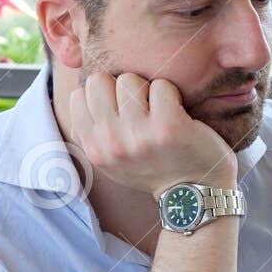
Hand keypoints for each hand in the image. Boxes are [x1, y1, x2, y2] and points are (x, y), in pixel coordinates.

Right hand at [67, 72, 237, 198]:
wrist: (193, 192)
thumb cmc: (151, 168)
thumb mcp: (111, 161)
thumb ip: (93, 133)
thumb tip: (83, 91)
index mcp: (94, 150)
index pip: (78, 96)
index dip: (101, 95)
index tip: (119, 109)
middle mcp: (111, 144)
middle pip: (99, 81)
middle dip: (120, 88)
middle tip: (139, 107)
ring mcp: (139, 136)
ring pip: (129, 80)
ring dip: (146, 89)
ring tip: (157, 111)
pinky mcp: (168, 127)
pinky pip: (160, 86)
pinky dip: (171, 94)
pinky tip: (176, 113)